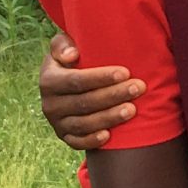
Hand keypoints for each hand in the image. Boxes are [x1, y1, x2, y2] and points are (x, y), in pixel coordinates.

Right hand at [40, 32, 141, 150]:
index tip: (125, 72)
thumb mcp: (61, 48)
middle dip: (113, 95)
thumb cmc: (71, 61)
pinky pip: (77, 143)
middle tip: (138, 88)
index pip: (76, 80)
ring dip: (109, 117)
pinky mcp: (65, 137)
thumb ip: (62, 45)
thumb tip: (72, 55)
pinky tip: (110, 136)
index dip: (101, 77)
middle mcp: (50, 104)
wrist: (63, 87)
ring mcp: (57, 123)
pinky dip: (92, 141)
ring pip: (84, 124)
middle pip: (84, 102)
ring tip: (133, 109)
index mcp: (49, 80)